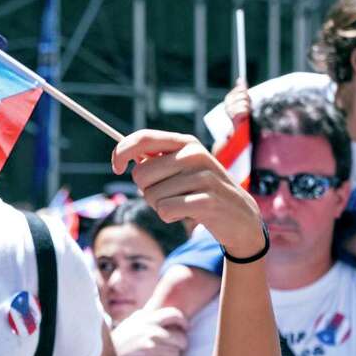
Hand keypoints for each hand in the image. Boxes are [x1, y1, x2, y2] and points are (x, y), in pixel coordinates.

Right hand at [111, 307, 188, 355]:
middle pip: (181, 339)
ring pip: (176, 354)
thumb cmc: (120, 343)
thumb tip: (166, 314)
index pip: (174, 315)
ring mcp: (154, 350)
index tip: (185, 328)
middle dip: (179, 344)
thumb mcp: (130, 323)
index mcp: (147, 320)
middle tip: (171, 347)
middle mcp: (152, 333)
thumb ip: (147, 316)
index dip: (183, 322)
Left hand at [113, 130, 263, 257]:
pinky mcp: (207, 200)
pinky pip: (165, 210)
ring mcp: (203, 177)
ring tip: (182, 203)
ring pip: (152, 196)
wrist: (240, 216)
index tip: (116, 167)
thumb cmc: (201, 191)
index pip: (143, 138)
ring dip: (160, 206)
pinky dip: (169, 217)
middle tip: (168, 194)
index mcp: (185, 143)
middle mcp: (194, 155)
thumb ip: (157, 158)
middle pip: (141, 174)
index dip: (121, 152)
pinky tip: (186, 214)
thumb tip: (125, 155)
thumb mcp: (182, 168)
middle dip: (146, 190)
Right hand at [224, 79, 250, 123]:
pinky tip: (245, 115)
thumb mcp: (241, 98)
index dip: (246, 93)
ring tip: (246, 111)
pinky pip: (244, 110)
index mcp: (228, 98)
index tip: (246, 98)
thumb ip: (241, 88)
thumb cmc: (241, 111)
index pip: (240, 89)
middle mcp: (227, 104)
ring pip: (244, 103)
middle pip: (243, 95)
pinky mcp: (234, 117)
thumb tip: (240, 78)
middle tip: (247, 106)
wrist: (239, 126)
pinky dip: (247, 112)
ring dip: (248, 107)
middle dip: (247, 100)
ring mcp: (230, 111)